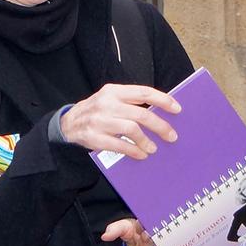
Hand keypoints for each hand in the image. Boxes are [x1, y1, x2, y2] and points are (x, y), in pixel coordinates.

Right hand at [60, 83, 181, 159]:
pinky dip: (133, 151)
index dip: (162, 100)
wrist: (68, 123)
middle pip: (140, 114)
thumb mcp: (110, 99)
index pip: (143, 92)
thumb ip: (131, 103)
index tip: (177, 109)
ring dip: (146, 141)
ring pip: (131, 130)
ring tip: (154, 148)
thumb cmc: (97, 111)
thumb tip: (161, 112)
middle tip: (172, 136)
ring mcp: (99, 121)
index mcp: (113, 91)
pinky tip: (141, 155)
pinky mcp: (94, 137)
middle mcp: (107, 104)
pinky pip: (119, 145)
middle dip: (160, 126)